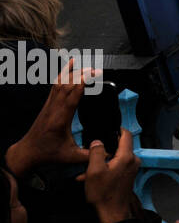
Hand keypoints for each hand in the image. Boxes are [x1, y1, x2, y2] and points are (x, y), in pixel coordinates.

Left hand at [4, 60, 90, 177]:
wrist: (28, 152)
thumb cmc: (47, 154)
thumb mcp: (70, 157)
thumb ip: (89, 155)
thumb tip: (107, 153)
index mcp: (61, 119)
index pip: (73, 95)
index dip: (84, 82)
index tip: (95, 74)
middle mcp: (54, 108)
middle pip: (67, 85)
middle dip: (82, 74)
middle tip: (96, 69)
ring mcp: (49, 105)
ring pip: (60, 83)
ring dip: (72, 72)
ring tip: (85, 65)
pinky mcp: (47, 105)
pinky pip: (55, 85)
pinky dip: (62, 74)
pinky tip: (68, 66)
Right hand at [78, 130, 139, 222]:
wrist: (112, 213)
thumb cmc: (104, 194)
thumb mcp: (94, 170)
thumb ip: (96, 152)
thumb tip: (98, 141)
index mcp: (126, 157)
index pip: (126, 135)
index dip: (117, 129)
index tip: (109, 128)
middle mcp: (132, 161)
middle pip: (119, 147)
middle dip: (104, 151)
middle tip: (92, 156)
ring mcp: (131, 169)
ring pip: (115, 159)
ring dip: (101, 163)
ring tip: (87, 172)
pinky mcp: (128, 176)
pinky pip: (116, 167)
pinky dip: (104, 170)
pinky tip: (91, 178)